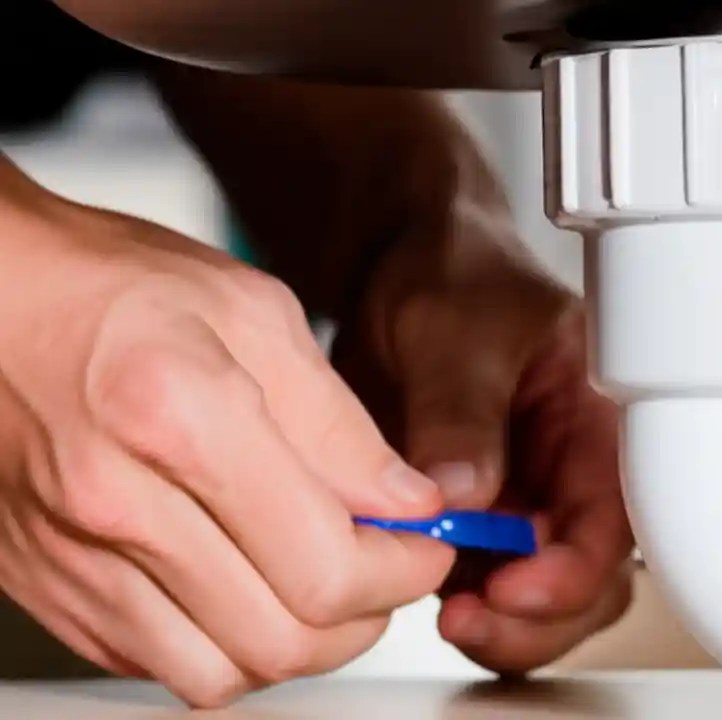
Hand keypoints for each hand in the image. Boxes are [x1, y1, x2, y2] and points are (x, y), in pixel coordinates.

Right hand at [0, 165, 453, 706]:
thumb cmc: (111, 285)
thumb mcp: (252, 312)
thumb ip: (337, 423)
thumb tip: (407, 502)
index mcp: (181, 421)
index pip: (326, 565)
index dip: (403, 569)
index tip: (427, 541)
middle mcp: (118, 506)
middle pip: (283, 639)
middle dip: (366, 616)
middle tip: (388, 566)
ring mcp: (72, 558)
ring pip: (220, 674)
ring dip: (297, 643)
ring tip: (320, 579)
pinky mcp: (46, 586)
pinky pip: (153, 665)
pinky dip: (221, 645)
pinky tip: (245, 584)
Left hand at [334, 237, 634, 673]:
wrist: (403, 271)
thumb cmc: (455, 274)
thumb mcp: (455, 328)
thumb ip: (461, 408)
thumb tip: (463, 493)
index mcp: (600, 420)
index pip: (616, 517)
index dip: (574, 570)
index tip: (512, 588)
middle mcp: (572, 473)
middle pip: (591, 583)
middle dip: (537, 619)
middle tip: (470, 618)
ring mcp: (525, 505)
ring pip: (538, 601)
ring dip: (498, 626)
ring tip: (440, 611)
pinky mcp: (476, 524)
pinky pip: (483, 590)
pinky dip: (459, 608)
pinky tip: (412, 591)